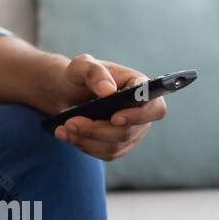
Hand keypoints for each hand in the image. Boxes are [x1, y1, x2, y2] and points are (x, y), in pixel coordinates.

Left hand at [49, 53, 165, 160]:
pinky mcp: (119, 144)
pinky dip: (84, 145)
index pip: (154, 107)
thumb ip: (95, 73)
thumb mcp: (82, 66)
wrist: (68, 91)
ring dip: (86, 139)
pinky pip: (105, 153)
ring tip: (64, 128)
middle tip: (71, 123)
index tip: (114, 118)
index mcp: (140, 88)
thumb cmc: (80, 75)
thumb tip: (108, 91)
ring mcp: (132, 131)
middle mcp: (141, 112)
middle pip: (128, 132)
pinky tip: (66, 135)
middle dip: (97, 130)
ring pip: (114, 146)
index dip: (138, 116)